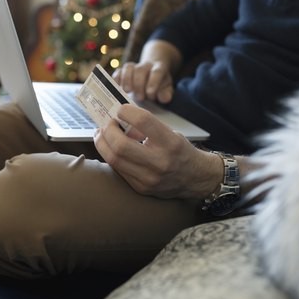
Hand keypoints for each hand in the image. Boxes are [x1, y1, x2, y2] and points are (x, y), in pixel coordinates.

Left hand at [94, 104, 221, 198]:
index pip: (142, 121)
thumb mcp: (171, 133)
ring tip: (102, 134)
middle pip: (121, 145)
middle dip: (108, 130)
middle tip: (108, 124)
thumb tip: (120, 118)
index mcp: (170, 143)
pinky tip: (111, 148)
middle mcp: (160, 162)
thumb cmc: (181, 151)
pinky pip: (117, 169)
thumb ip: (147, 127)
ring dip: (103, 143)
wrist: (196, 179)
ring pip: (114, 159)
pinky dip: (110, 155)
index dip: (126, 111)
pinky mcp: (141, 188)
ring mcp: (149, 178)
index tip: (121, 109)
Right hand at [113, 61, 173, 102]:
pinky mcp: (123, 70)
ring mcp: (134, 66)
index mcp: (159, 68)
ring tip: (127, 91)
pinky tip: (117, 87)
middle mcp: (145, 65)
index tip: (150, 93)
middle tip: (140, 98)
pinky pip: (118, 71)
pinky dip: (116, 79)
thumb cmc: (159, 84)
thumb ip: (166, 93)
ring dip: (126, 80)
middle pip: (140, 70)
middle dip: (139, 84)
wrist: (152, 72)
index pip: (157, 72)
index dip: (153, 82)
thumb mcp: (166, 88)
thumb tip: (165, 99)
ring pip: (128, 67)